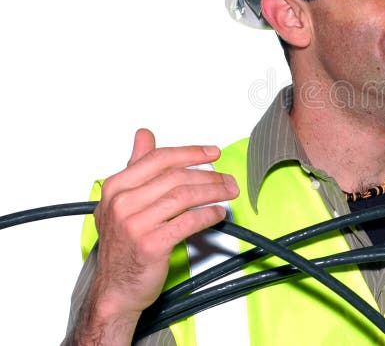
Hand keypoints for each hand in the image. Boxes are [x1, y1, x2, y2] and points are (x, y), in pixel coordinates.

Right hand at [72, 129, 239, 344]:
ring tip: (229, 193)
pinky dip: (209, 214)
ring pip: (185, 196)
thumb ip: (136, 166)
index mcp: (114, 187)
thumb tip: (144, 135)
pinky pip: (189, 221)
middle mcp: (122, 203)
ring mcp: (135, 224)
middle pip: (176, 177)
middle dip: (209, 175)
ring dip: (213, 192)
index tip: (213, 153)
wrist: (115, 289)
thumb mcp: (121, 201)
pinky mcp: (151, 244)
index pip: (159, 159)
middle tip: (228, 179)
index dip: (191, 153)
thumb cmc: (123, 245)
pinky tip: (219, 213)